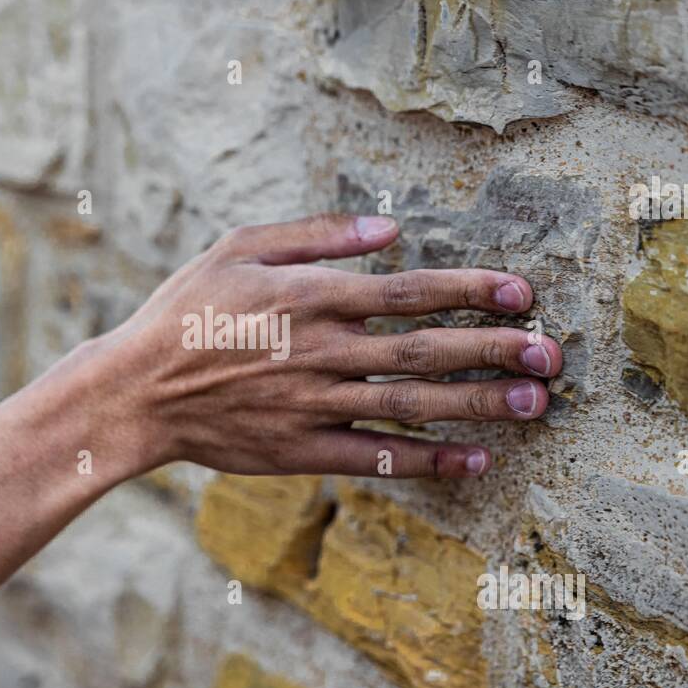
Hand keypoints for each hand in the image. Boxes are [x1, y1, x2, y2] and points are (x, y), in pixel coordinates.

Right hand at [82, 213, 561, 479]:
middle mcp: (321, 351)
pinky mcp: (301, 451)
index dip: (470, 290)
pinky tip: (474, 461)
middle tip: (552, 353)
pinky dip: (426, 461)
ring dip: (476, 404)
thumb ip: (315, 234)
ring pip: (410, 405)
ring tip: (535, 404)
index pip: (408, 291)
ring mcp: (313, 405)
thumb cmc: (184, 311)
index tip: (522, 292)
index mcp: (310, 297)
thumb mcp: (238, 247)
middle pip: (424, 351)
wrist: (134, 392)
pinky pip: (374, 456)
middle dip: (494, 349)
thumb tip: (389, 226)